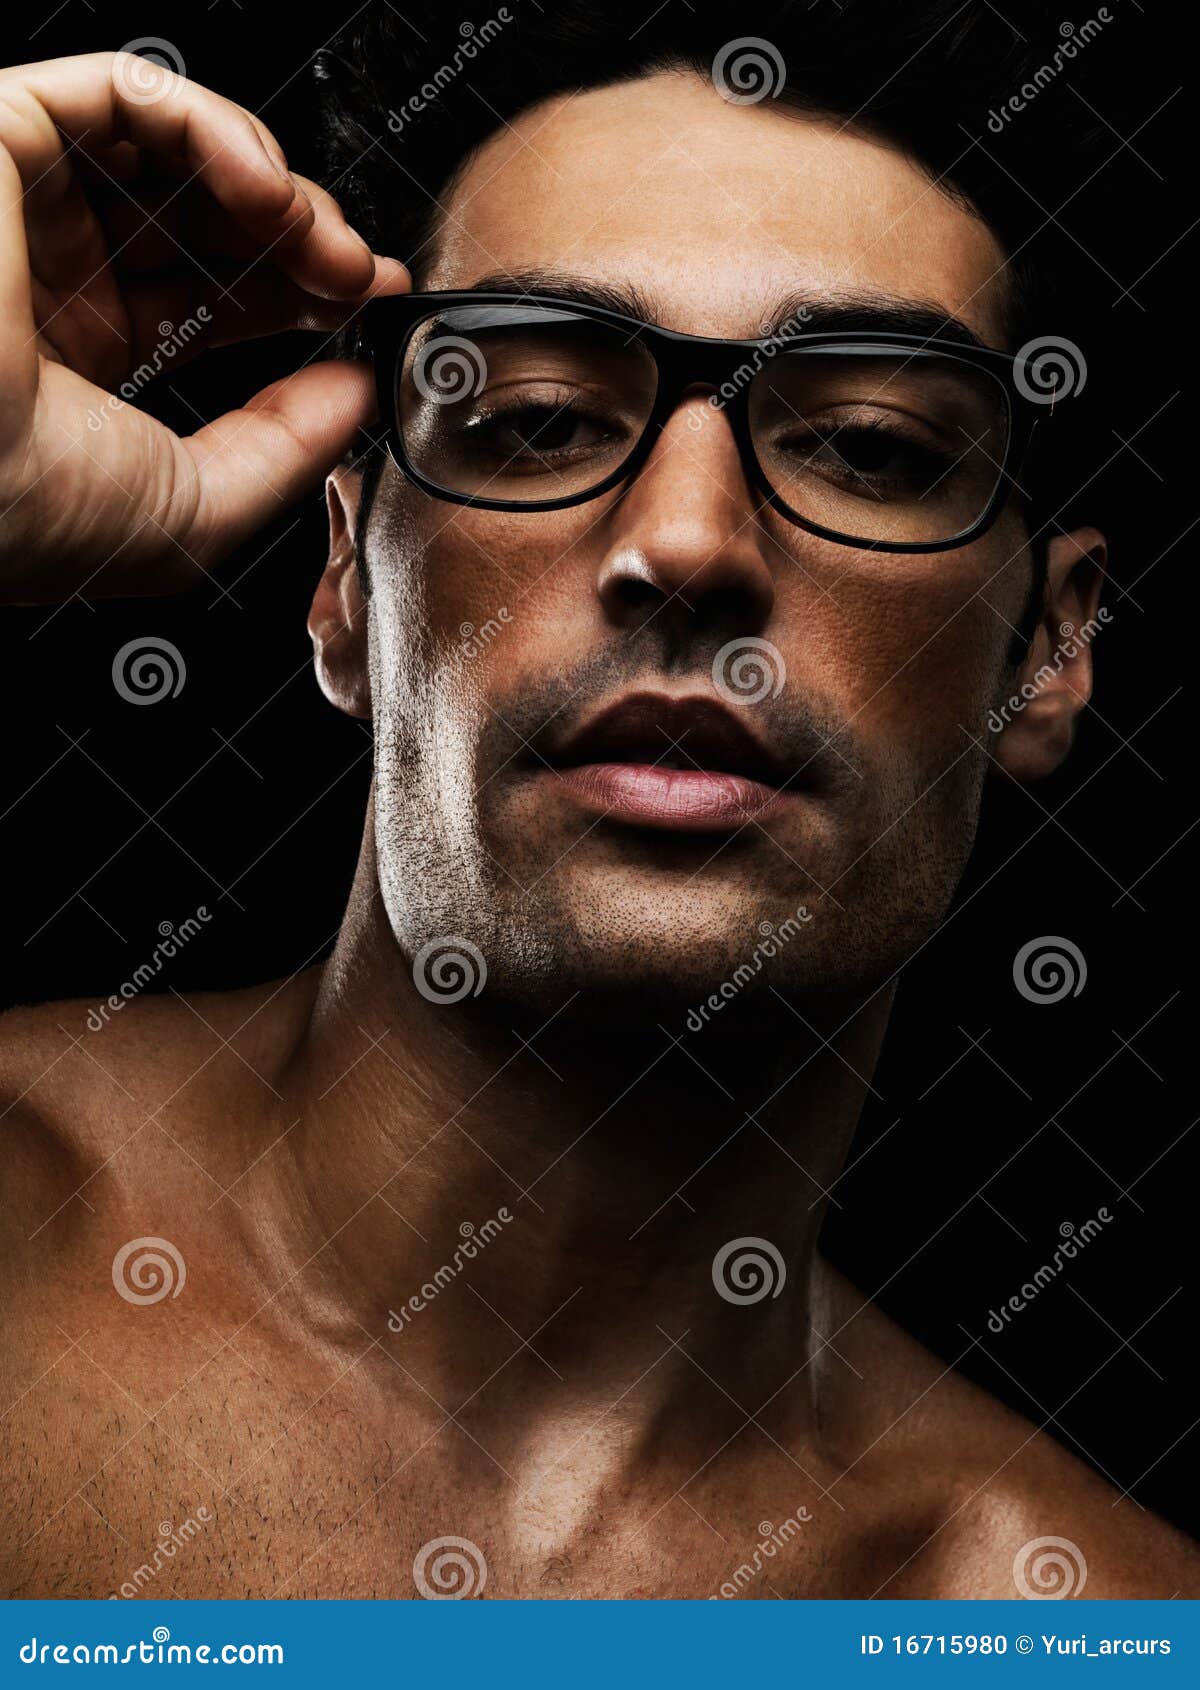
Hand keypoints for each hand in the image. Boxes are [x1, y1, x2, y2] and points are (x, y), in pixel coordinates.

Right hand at [0, 50, 408, 602]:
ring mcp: (25, 199)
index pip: (214, 297)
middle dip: (303, 240)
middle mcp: (51, 269)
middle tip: (358, 274)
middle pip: (208, 219)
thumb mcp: (196, 508)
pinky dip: (217, 130)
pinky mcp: (0, 133)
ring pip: (178, 149)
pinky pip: (128, 91)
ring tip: (323, 240)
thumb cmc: (26, 513)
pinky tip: (270, 194)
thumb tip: (355, 393)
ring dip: (274, 186)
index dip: (300, 294)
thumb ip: (286, 449)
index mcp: (81, 352)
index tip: (370, 306)